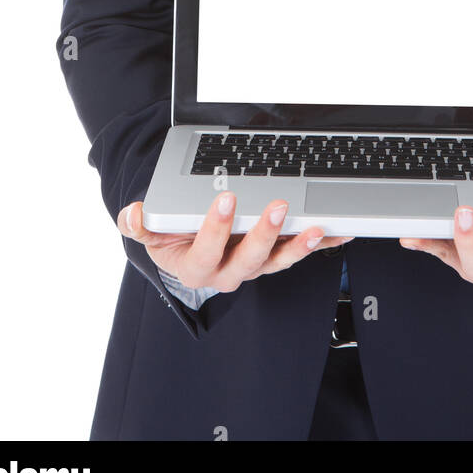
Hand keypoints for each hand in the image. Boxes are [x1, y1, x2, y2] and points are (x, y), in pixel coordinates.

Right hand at [118, 192, 351, 293]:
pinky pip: (298, 252)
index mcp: (196, 267)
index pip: (206, 251)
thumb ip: (138, 224)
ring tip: (317, 228)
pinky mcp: (273, 255)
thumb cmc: (171, 235)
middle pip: (249, 260)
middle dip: (265, 234)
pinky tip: (339, 230)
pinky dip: (321, 243)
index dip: (216, 229)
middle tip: (278, 207)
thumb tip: (132, 214)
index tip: (226, 200)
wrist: (187, 245)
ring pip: (278, 261)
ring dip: (300, 246)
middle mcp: (228, 272)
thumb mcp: (149, 231)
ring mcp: (254, 265)